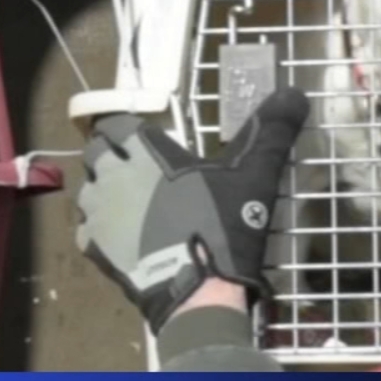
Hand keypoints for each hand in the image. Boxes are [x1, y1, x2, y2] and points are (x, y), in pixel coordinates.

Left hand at [74, 87, 308, 333]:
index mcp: (145, 152)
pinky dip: (98, 228)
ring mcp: (100, 213)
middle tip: (134, 167)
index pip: (115, 124)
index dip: (124, 128)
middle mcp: (113, 176)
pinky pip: (86, 229)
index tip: (139, 136)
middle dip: (109, 155)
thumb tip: (294, 93)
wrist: (200, 287)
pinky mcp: (95, 247)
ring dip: (101, 190)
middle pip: (96, 153)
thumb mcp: (255, 172)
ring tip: (126, 200)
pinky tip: (119, 233)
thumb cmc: (224, 222)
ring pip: (87, 191)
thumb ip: (269, 130)